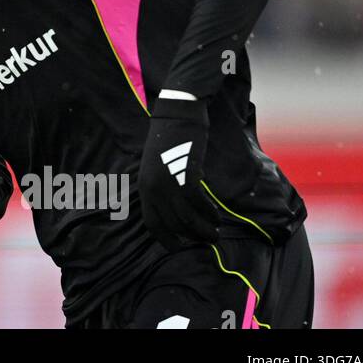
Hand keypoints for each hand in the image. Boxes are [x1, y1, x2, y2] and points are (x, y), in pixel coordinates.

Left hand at [139, 97, 220, 251]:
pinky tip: (217, 217)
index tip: (178, 247)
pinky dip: (209, 213)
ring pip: (187, 217)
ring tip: (215, 234)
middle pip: (173, 224)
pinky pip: (199, 203)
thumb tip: (177, 211)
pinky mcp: (185, 175)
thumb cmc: (170, 142)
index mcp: (145, 186)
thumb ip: (163, 187)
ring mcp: (169, 182)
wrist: (177, 116)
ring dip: (203, 229)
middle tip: (206, 240)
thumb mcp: (157, 167)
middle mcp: (154, 188)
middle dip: (191, 236)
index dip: (166, 238)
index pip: (152, 222)